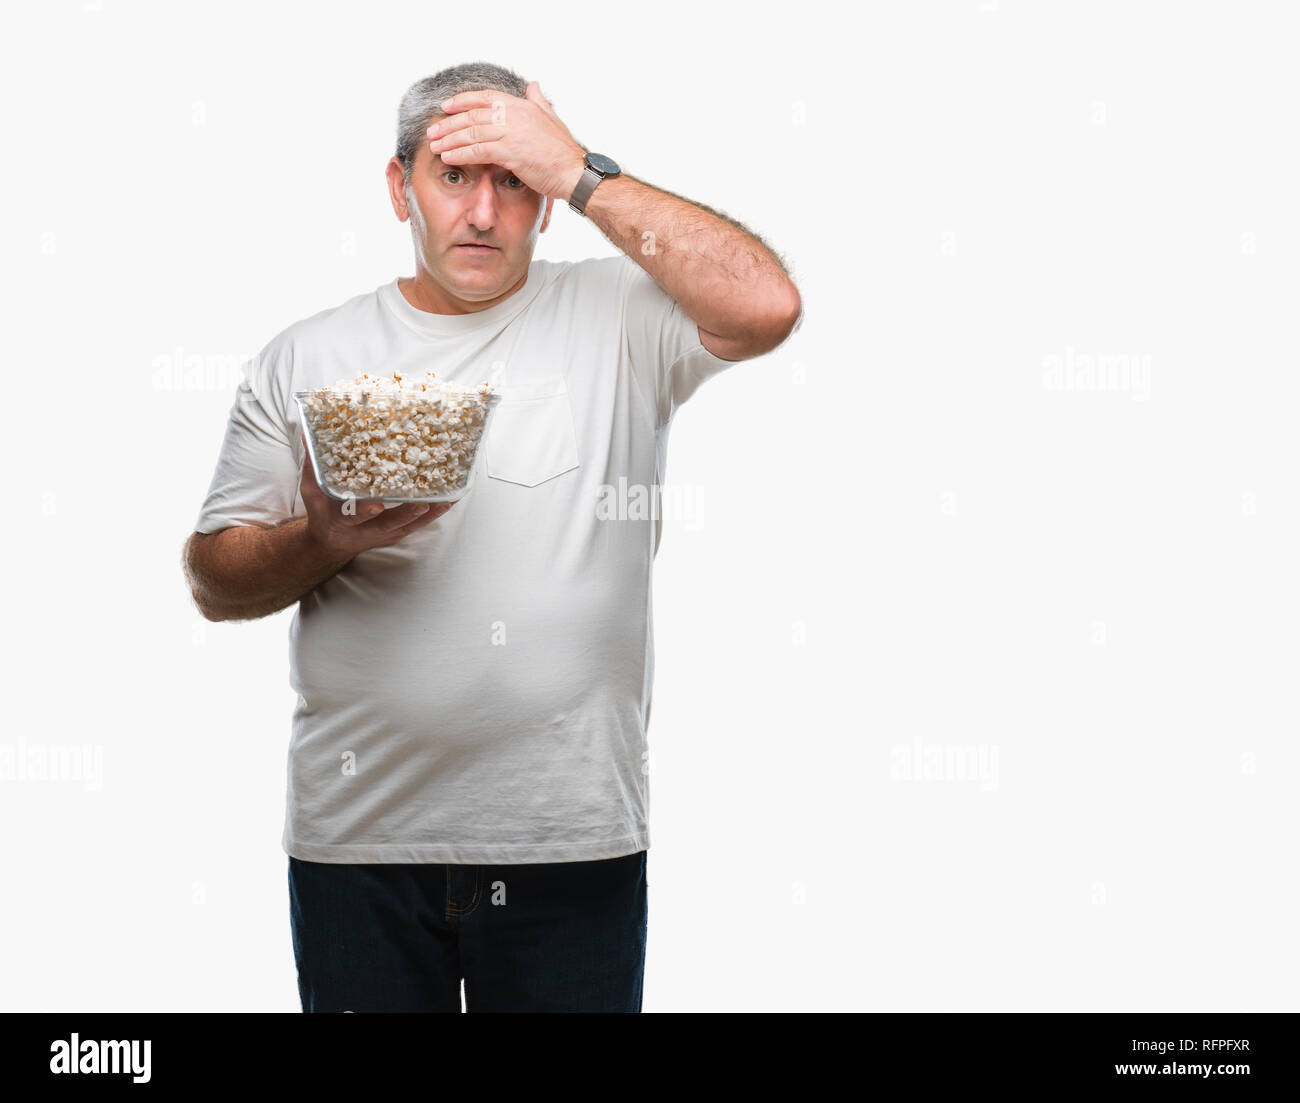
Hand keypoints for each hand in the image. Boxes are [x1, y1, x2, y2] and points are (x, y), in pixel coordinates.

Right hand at [299, 431, 455, 554]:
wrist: (332, 541)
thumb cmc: (323, 511)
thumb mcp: (312, 490)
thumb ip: (312, 465)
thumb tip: (309, 434)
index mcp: (339, 520)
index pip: (350, 516)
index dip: (363, 512)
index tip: (375, 506)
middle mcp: (363, 530)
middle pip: (387, 525)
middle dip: (405, 515)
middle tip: (422, 505)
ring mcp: (383, 534)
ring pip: (407, 526)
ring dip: (427, 514)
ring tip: (445, 500)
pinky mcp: (396, 533)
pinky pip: (418, 526)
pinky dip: (434, 514)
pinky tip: (449, 501)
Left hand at [426, 80, 587, 201]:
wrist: (574, 173)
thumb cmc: (564, 152)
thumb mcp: (552, 119)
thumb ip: (538, 101)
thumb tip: (532, 85)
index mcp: (522, 105)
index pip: (485, 98)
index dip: (463, 101)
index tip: (446, 107)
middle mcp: (514, 115)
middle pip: (473, 115)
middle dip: (449, 123)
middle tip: (433, 130)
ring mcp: (511, 132)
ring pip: (471, 132)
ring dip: (449, 139)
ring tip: (435, 146)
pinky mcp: (510, 152)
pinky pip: (477, 150)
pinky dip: (460, 153)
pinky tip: (448, 157)